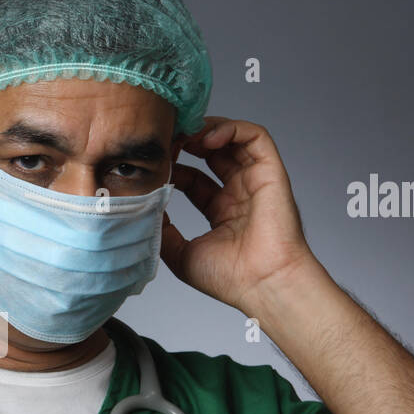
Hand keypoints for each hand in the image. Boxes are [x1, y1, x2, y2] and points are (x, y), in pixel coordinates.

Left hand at [162, 117, 319, 312]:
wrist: (262, 284)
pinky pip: (255, 137)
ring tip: (183, 135)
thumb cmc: (230, 278)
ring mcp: (255, 181)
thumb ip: (162, 231)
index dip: (173, 166)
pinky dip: (231, 129)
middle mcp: (239, 194)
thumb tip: (143, 210)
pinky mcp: (270, 172)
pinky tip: (206, 138)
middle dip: (186, 142)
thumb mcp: (180, 254)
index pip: (193, 178)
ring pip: (232, 139)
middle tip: (165, 140)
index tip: (154, 164)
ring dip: (205, 131)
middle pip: (211, 154)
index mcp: (221, 212)